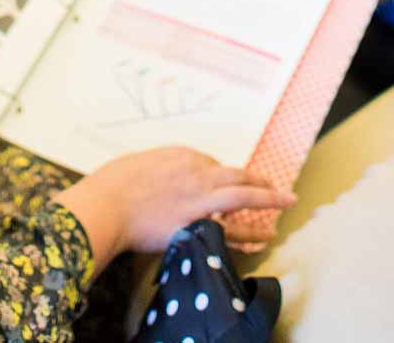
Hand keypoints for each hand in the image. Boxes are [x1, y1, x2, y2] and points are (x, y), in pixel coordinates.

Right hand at [54, 147, 293, 272]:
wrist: (107, 206)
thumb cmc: (112, 184)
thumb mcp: (138, 164)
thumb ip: (159, 170)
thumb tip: (162, 178)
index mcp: (182, 155)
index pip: (212, 165)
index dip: (221, 176)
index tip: (225, 183)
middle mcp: (198, 173)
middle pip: (238, 175)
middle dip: (259, 181)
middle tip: (274, 186)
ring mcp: (201, 199)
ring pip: (245, 196)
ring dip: (269, 200)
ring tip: (286, 203)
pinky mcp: (198, 224)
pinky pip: (231, 230)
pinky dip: (249, 234)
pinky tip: (262, 238)